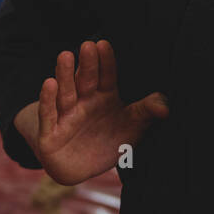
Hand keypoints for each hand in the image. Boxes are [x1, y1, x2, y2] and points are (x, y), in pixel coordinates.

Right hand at [26, 39, 168, 184]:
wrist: (81, 169)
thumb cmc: (108, 142)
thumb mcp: (132, 128)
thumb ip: (146, 113)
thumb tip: (165, 107)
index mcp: (105, 97)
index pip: (107, 77)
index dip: (106, 62)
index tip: (105, 44)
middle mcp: (84, 103)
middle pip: (86, 80)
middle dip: (87, 64)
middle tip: (88, 45)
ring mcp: (66, 116)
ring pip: (65, 93)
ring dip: (64, 75)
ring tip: (65, 56)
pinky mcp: (50, 133)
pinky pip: (48, 115)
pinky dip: (48, 100)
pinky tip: (49, 84)